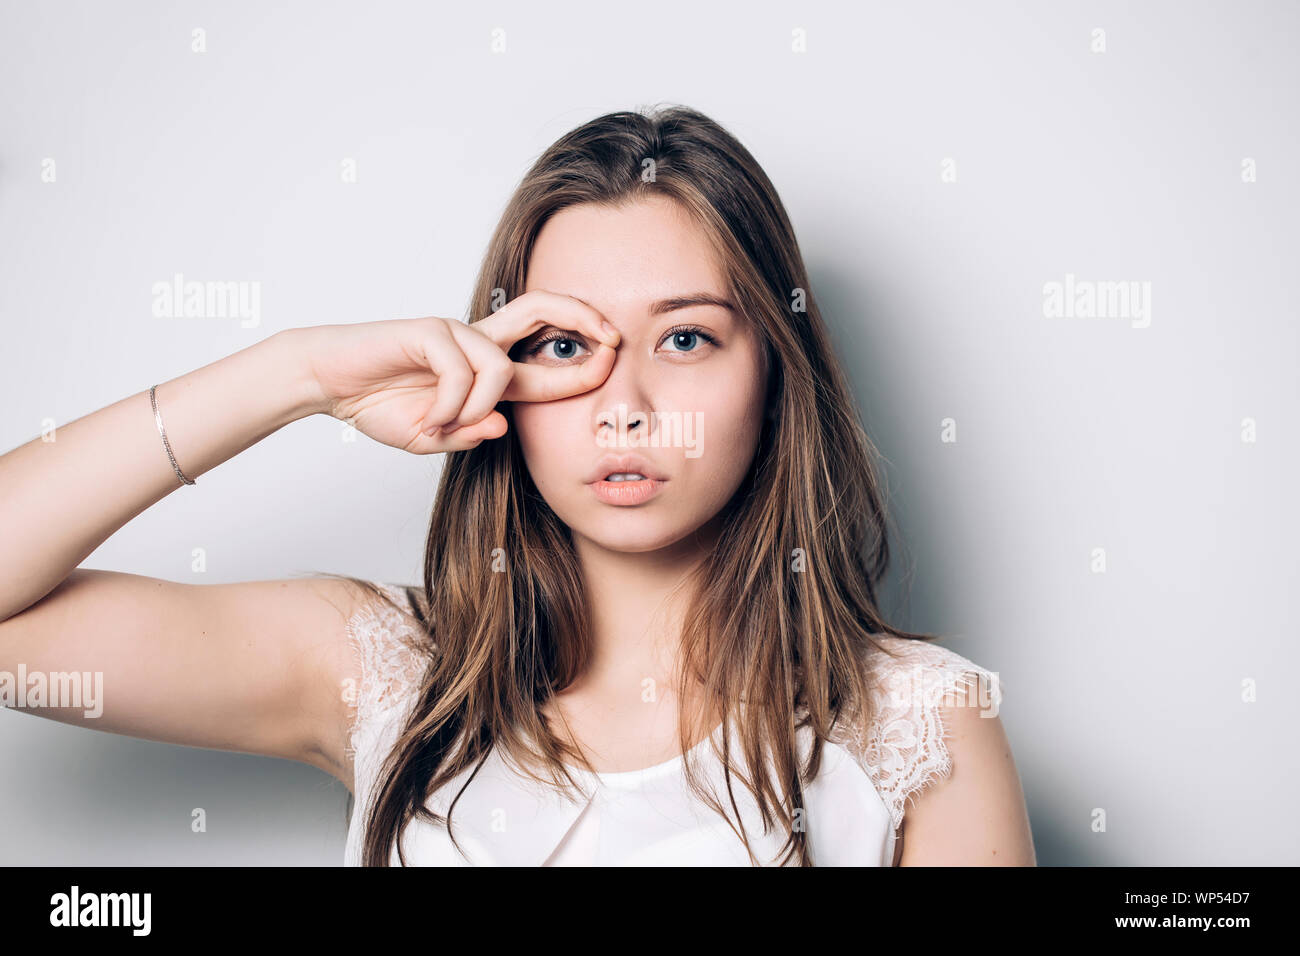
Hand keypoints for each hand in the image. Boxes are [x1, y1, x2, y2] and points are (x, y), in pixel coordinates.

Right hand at [296, 291, 620, 452]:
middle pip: (540, 310)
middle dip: (582, 317)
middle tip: (612, 338)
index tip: (611, 365)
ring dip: (478, 407)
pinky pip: (460, 370)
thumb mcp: (431, 436)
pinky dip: (449, 404)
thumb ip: (467, 435)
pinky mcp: (426, 331)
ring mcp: (452, 333)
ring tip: (444, 427)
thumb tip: (500, 427)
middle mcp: (475, 343)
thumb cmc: (376, 403)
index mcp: (483, 368)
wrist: (326, 381)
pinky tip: (428, 420)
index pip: (544, 359)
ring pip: (498, 366)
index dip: (581, 364)